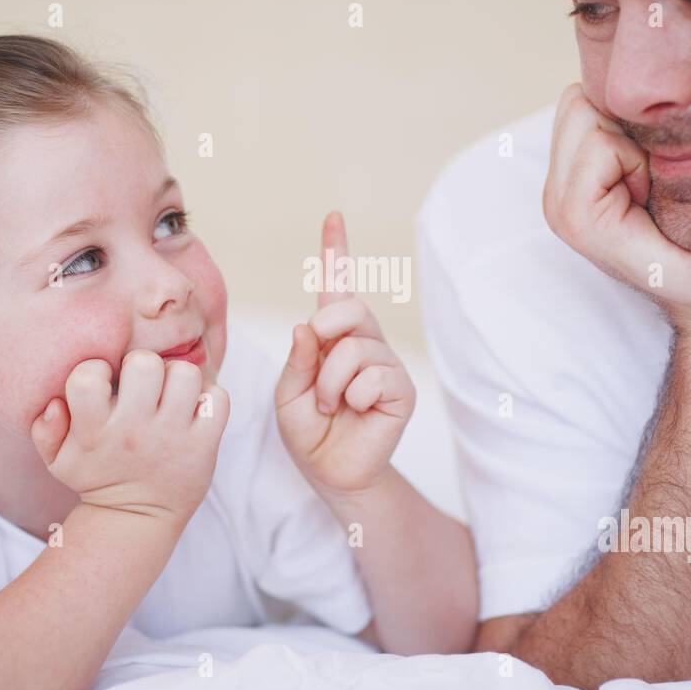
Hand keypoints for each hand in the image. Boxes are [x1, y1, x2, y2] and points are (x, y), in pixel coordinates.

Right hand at [30, 352, 229, 520]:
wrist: (136, 519)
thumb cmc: (97, 477)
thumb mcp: (58, 460)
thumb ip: (44, 428)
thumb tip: (55, 402)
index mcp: (95, 432)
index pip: (88, 377)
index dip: (95, 369)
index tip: (103, 383)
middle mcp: (134, 432)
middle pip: (144, 363)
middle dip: (142, 366)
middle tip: (142, 385)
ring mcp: (173, 438)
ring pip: (185, 374)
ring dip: (178, 378)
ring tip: (169, 395)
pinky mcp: (204, 446)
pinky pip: (218, 398)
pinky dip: (210, 398)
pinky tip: (193, 410)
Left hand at [275, 212, 414, 495]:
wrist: (332, 473)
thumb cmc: (310, 431)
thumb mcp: (288, 393)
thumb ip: (298, 359)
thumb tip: (308, 326)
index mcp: (334, 336)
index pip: (337, 285)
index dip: (336, 250)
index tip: (333, 216)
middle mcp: (365, 342)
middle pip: (350, 308)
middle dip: (325, 333)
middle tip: (316, 373)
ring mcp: (386, 363)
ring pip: (356, 348)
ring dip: (331, 383)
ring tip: (332, 406)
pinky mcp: (402, 389)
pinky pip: (375, 376)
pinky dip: (354, 397)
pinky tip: (355, 412)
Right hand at [545, 83, 690, 333]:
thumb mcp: (676, 160)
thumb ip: (645, 123)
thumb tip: (644, 62)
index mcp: (572, 177)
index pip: (581, 95)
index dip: (630, 113)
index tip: (664, 164)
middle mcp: (554, 192)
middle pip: (579, 99)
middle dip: (626, 123)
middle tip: (662, 177)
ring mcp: (558, 208)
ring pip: (587, 115)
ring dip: (635, 142)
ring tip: (658, 188)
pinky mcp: (576, 221)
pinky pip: (600, 146)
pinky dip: (635, 160)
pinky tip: (654, 197)